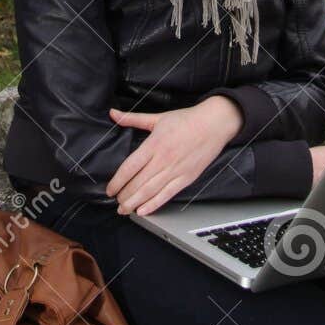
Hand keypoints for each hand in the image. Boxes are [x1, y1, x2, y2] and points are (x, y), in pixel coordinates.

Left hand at [106, 96, 242, 215]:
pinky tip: (143, 210)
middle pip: (138, 183)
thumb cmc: (187, 119)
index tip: (110, 189)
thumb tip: (113, 114)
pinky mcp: (186, 178)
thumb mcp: (157, 117)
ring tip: (124, 210)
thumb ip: (133, 118)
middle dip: (124, 196)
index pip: (130, 167)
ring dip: (135, 203)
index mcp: (154, 144)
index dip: (117, 181)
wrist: (214, 124)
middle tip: (116, 202)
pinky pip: (167, 194)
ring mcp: (175, 170)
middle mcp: (163, 159)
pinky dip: (154, 204)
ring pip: (150, 191)